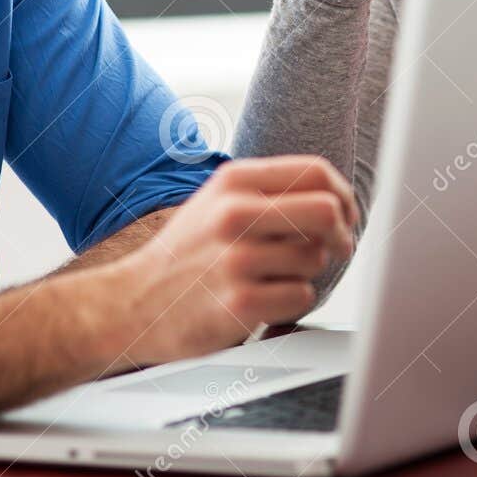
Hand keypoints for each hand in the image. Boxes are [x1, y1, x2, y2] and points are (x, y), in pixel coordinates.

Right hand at [98, 156, 357, 368]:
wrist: (132, 303)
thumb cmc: (186, 253)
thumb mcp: (217, 201)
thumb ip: (270, 190)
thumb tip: (337, 196)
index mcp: (232, 181)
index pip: (315, 172)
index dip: (342, 195)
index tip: (344, 215)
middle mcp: (233, 214)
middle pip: (326, 211)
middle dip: (341, 232)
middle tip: (337, 247)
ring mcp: (235, 260)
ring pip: (316, 258)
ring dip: (307, 272)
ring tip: (275, 277)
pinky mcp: (239, 304)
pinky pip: (301, 296)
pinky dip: (292, 301)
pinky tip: (265, 300)